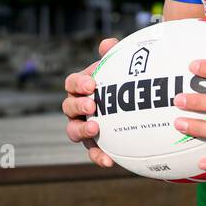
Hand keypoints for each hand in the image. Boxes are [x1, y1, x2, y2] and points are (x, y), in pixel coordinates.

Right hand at [63, 37, 117, 167]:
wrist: (136, 107)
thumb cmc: (124, 83)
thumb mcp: (120, 68)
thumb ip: (114, 56)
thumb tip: (108, 44)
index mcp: (81, 88)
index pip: (72, 83)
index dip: (79, 84)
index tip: (92, 84)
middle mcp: (77, 108)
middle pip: (68, 107)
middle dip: (78, 106)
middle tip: (92, 105)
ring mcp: (83, 127)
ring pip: (73, 131)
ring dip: (83, 131)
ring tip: (96, 129)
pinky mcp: (94, 144)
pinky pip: (92, 152)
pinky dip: (98, 156)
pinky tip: (109, 162)